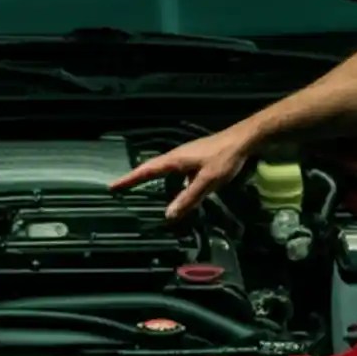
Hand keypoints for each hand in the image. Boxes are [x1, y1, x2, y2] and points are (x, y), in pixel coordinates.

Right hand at [109, 126, 255, 219]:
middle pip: (150, 168)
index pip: (146, 170)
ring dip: (151, 178)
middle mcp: (176, 156)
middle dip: (135, 178)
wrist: (243, 139)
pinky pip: (176, 172)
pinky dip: (169, 181)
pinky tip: (177, 190)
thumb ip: (188, 198)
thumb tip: (168, 216)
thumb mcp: (207, 181)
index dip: (129, 179)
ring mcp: (186, 156)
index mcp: (175, 160)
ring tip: (141, 189)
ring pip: (164, 170)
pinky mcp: (195, 158)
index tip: (112, 186)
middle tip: (120, 187)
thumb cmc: (224, 158)